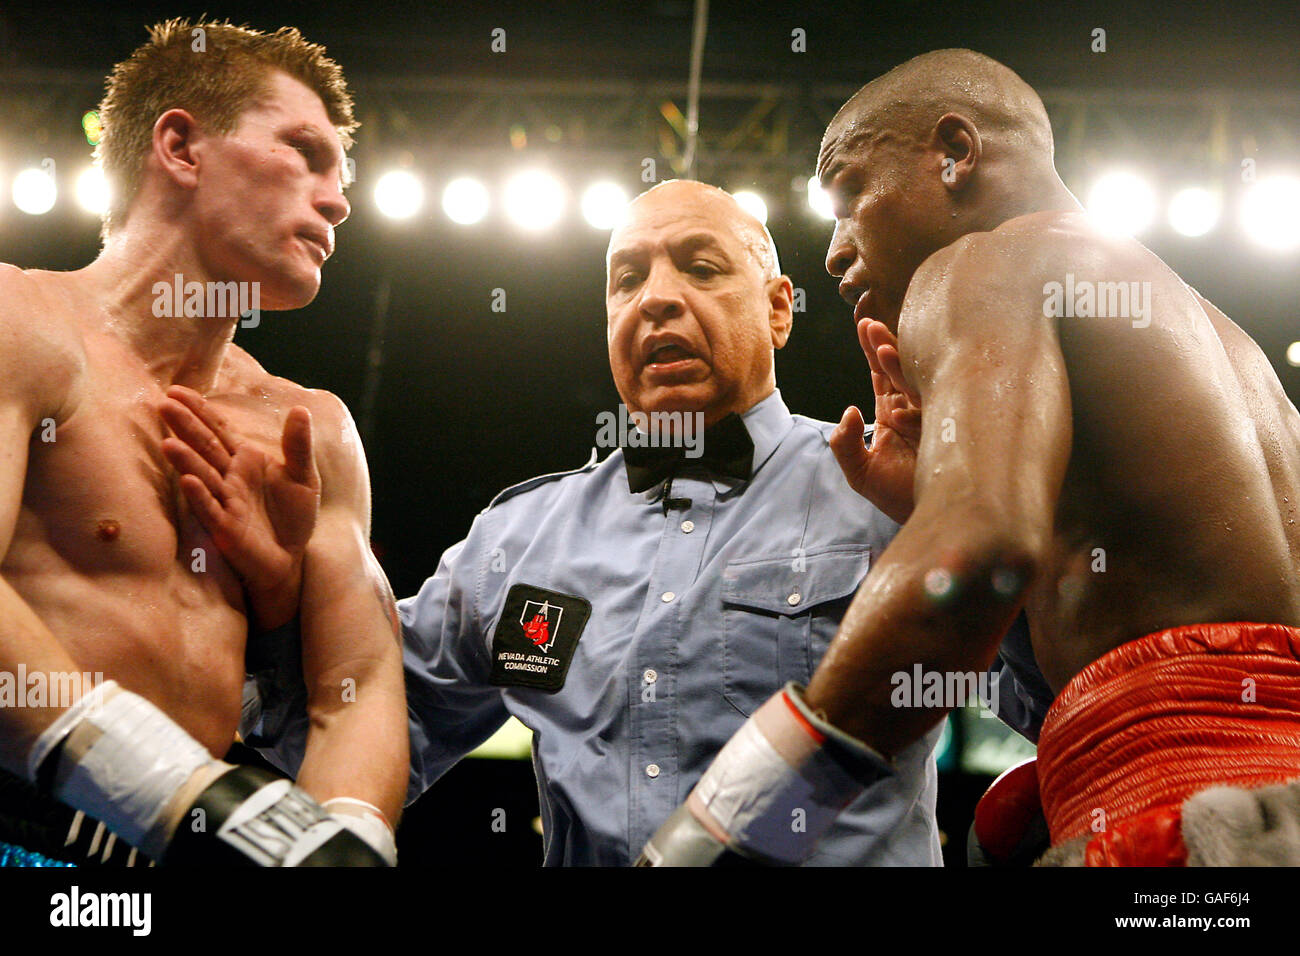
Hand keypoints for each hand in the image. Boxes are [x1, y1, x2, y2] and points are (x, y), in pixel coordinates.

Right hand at [159, 385, 320, 628]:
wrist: (291, 557)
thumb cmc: (292, 515)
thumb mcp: (303, 476)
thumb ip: (298, 445)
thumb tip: (300, 409)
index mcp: (246, 459)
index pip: (218, 429)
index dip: (200, 410)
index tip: (177, 390)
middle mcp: (229, 477)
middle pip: (204, 446)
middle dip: (185, 426)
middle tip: (162, 404)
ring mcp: (225, 501)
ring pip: (202, 476)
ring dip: (186, 461)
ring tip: (168, 443)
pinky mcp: (225, 527)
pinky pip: (210, 509)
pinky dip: (200, 496)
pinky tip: (188, 481)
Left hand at [829, 319, 921, 523]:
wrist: (929, 518)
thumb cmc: (896, 496)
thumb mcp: (861, 473)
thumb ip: (845, 445)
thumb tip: (849, 412)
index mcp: (891, 414)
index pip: (880, 376)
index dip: (872, 352)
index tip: (864, 326)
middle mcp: (912, 410)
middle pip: (897, 372)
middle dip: (884, 347)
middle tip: (871, 325)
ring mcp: (931, 416)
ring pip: (914, 384)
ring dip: (897, 365)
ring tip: (881, 347)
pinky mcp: (947, 428)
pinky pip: (931, 409)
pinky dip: (913, 406)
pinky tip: (895, 409)